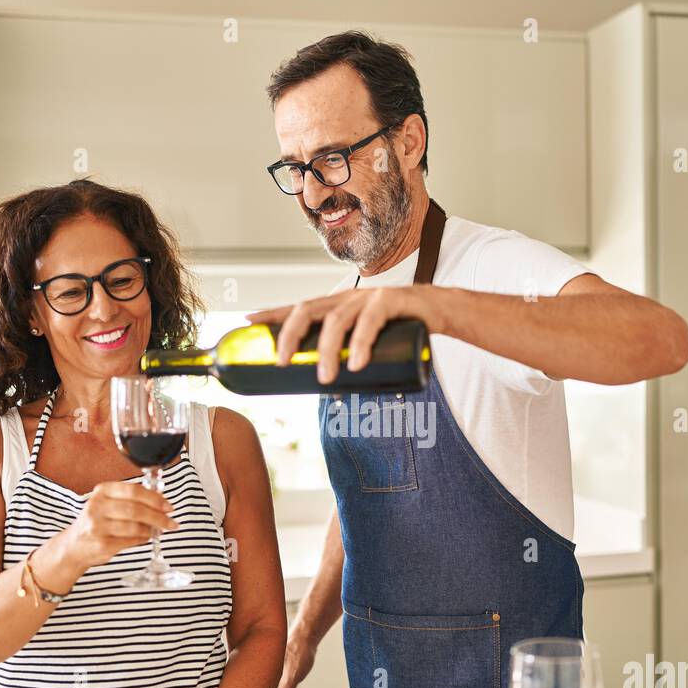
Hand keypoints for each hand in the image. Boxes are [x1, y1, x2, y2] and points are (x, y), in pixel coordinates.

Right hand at [63, 480, 176, 570]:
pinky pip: (130, 540)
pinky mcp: (101, 544)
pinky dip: (142, 539)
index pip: (134, 490)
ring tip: (156, 531)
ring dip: (151, 530)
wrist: (74, 546)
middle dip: (158, 517)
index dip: (155, 499)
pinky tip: (145, 538)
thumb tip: (162, 502)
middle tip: (170, 522)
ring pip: (135, 526)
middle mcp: (97, 506)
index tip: (168, 506)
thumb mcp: (108, 503)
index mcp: (102, 491)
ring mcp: (97, 526)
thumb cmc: (97, 522)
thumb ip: (131, 499)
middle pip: (136, 509)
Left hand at [246, 285, 444, 383]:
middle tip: (280, 363)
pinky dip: (361, 343)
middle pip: (309, 309)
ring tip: (325, 378)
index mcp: (337, 307)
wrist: (441, 312)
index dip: (271, 313)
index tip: (246, 322)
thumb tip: (326, 389)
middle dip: (289, 334)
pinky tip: (356, 364)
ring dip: (327, 350)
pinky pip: (371, 321)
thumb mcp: (367, 342)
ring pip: (338, 320)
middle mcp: (348, 299)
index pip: (298, 307)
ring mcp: (369, 298)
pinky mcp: (393, 301)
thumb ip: (347, 358)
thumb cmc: (400, 331)